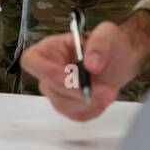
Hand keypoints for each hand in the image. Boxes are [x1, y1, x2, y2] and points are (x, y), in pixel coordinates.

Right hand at [20, 10, 149, 121]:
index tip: (70, 77)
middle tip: (107, 91)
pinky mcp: (68, 107)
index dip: (46, 72)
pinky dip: (93, 110)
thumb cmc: (108, 44)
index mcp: (49, 48)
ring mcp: (55, 91)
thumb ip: (99, 44)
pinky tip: (103, 97)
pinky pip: (76, 115)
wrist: (119, 61)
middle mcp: (47, 71)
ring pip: (63, 105)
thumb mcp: (107, 33)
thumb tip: (91, 65)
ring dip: (89, 102)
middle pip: (50, 88)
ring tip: (110, 92)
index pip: (31, 61)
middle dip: (78, 92)